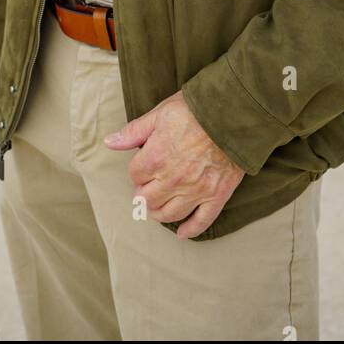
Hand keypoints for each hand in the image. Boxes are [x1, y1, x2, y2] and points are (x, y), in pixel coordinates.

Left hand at [103, 90, 245, 238]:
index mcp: (155, 159)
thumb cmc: (195, 110)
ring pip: (169, 214)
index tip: (143, 165)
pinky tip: (181, 233)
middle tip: (146, 190)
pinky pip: (201, 222)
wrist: (233, 114)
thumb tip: (109, 142)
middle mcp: (172, 180)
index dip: (137, 171)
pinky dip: (189, 230)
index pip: (135, 176)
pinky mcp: (216, 196)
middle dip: (143, 195)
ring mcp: (195, 191)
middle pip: (147, 200)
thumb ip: (133, 132)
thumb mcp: (160, 114)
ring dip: (159, 214)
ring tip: (157, 208)